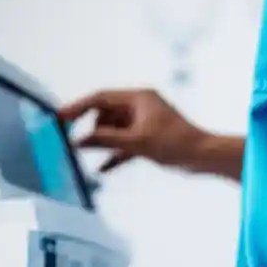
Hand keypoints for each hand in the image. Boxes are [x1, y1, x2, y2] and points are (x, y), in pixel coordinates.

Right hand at [58, 89, 210, 172]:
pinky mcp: (149, 139)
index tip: (60, 118)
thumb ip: (105, 140)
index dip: (79, 107)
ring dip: (103, 143)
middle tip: (77, 143)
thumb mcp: (136, 142)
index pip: (101, 98)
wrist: (205, 157)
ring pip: (115, 130)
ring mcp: (145, 123)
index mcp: (139, 98)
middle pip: (106, 114)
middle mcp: (141, 106)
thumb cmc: (177, 144)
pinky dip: (115, 154)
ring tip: (88, 155)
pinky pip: (125, 144)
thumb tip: (78, 141)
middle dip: (92, 129)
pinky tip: (103, 169)